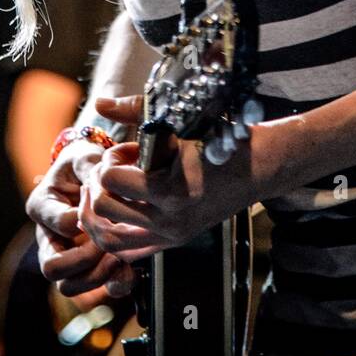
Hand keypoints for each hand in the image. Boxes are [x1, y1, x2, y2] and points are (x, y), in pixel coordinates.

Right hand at [24, 96, 142, 304]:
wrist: (91, 172)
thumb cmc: (85, 163)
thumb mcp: (86, 156)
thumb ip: (90, 165)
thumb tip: (100, 179)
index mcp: (41, 205)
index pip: (61, 223)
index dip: (87, 220)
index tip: (106, 210)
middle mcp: (45, 235)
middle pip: (52, 267)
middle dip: (85, 259)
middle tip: (107, 244)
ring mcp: (61, 254)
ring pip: (67, 286)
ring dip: (96, 277)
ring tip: (119, 259)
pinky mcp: (82, 267)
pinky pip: (92, 292)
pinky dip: (112, 286)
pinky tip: (130, 271)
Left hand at [79, 96, 259, 261]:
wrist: (257, 168)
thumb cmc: (220, 141)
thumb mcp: (177, 124)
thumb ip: (135, 111)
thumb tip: (101, 104)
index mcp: (169, 191)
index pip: (110, 181)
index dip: (110, 160)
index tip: (126, 151)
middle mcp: (169, 220)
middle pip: (103, 211)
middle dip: (98, 185)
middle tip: (111, 170)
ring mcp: (171, 235)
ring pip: (110, 240)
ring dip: (98, 214)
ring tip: (107, 191)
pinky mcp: (175, 241)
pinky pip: (130, 251)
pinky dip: (115, 233)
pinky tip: (118, 211)